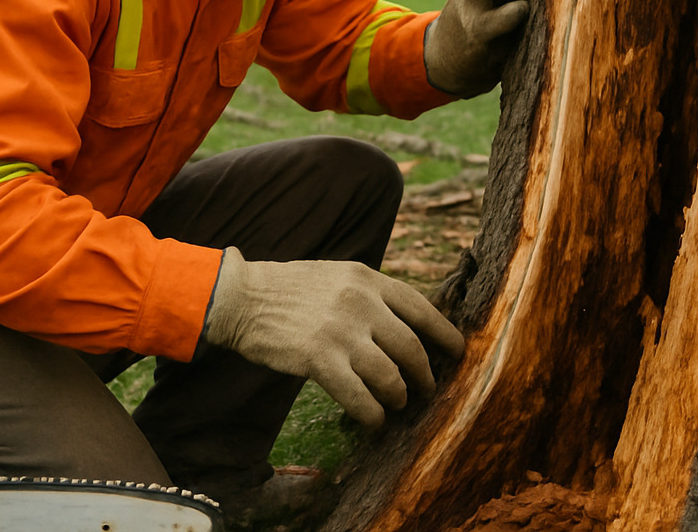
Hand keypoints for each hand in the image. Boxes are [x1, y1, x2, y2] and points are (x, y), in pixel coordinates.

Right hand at [201, 248, 464, 426]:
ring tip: (397, 404)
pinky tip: (373, 420)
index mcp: (367, 278)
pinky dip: (373, 414)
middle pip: (412, 346)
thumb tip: (404, 327)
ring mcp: (341, 331)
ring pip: (391, 376)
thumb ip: (369, 295)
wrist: (240, 297)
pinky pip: (360, 397)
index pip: (421, 307)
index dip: (445, 333)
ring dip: (399, 396)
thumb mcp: (336, 277)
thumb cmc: (288, 290)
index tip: (458, 351)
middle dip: (424, 374)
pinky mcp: (320, 359)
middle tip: (426, 388)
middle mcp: (360, 302)